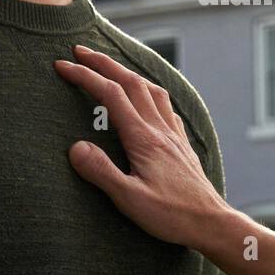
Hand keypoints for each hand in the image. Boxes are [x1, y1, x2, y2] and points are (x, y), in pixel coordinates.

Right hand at [53, 45, 228, 250]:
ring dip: (127, 72)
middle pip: (131, 82)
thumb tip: (75, 147)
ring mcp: (174, 134)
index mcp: (143, 138)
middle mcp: (160, 129)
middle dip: (103, 63)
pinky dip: (150, 91)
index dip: (85, 76)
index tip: (62, 66)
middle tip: (80, 51)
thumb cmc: (171, 215)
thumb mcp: (130, 200)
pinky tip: (149, 98)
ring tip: (111, 67)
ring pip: (151, 89)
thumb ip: (101, 172)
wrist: (212, 223)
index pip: (110, 95)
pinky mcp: (182, 143)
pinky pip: (166, 105)